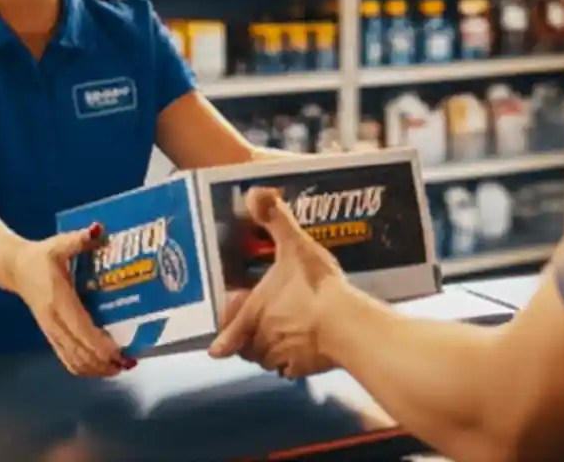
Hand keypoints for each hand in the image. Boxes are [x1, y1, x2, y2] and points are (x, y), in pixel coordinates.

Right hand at [13, 223, 135, 376]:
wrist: (15, 268)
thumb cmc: (41, 256)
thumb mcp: (59, 244)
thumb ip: (79, 239)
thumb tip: (98, 229)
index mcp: (59, 301)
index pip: (82, 330)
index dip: (101, 346)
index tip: (120, 352)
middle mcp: (54, 322)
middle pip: (80, 353)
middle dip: (105, 362)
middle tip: (129, 362)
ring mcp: (51, 331)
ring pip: (73, 361)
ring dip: (96, 369)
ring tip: (119, 367)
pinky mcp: (50, 335)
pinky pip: (66, 359)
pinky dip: (84, 368)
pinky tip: (100, 368)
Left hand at [207, 188, 348, 378]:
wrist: (347, 325)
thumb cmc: (317, 288)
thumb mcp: (295, 246)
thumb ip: (276, 220)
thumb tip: (256, 192)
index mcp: (255, 313)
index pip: (229, 333)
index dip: (223, 339)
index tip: (216, 347)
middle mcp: (264, 339)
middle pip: (248, 348)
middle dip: (250, 341)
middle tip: (259, 328)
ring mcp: (285, 357)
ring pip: (269, 360)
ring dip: (271, 351)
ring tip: (283, 336)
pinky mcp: (306, 369)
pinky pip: (292, 370)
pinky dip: (294, 364)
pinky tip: (305, 351)